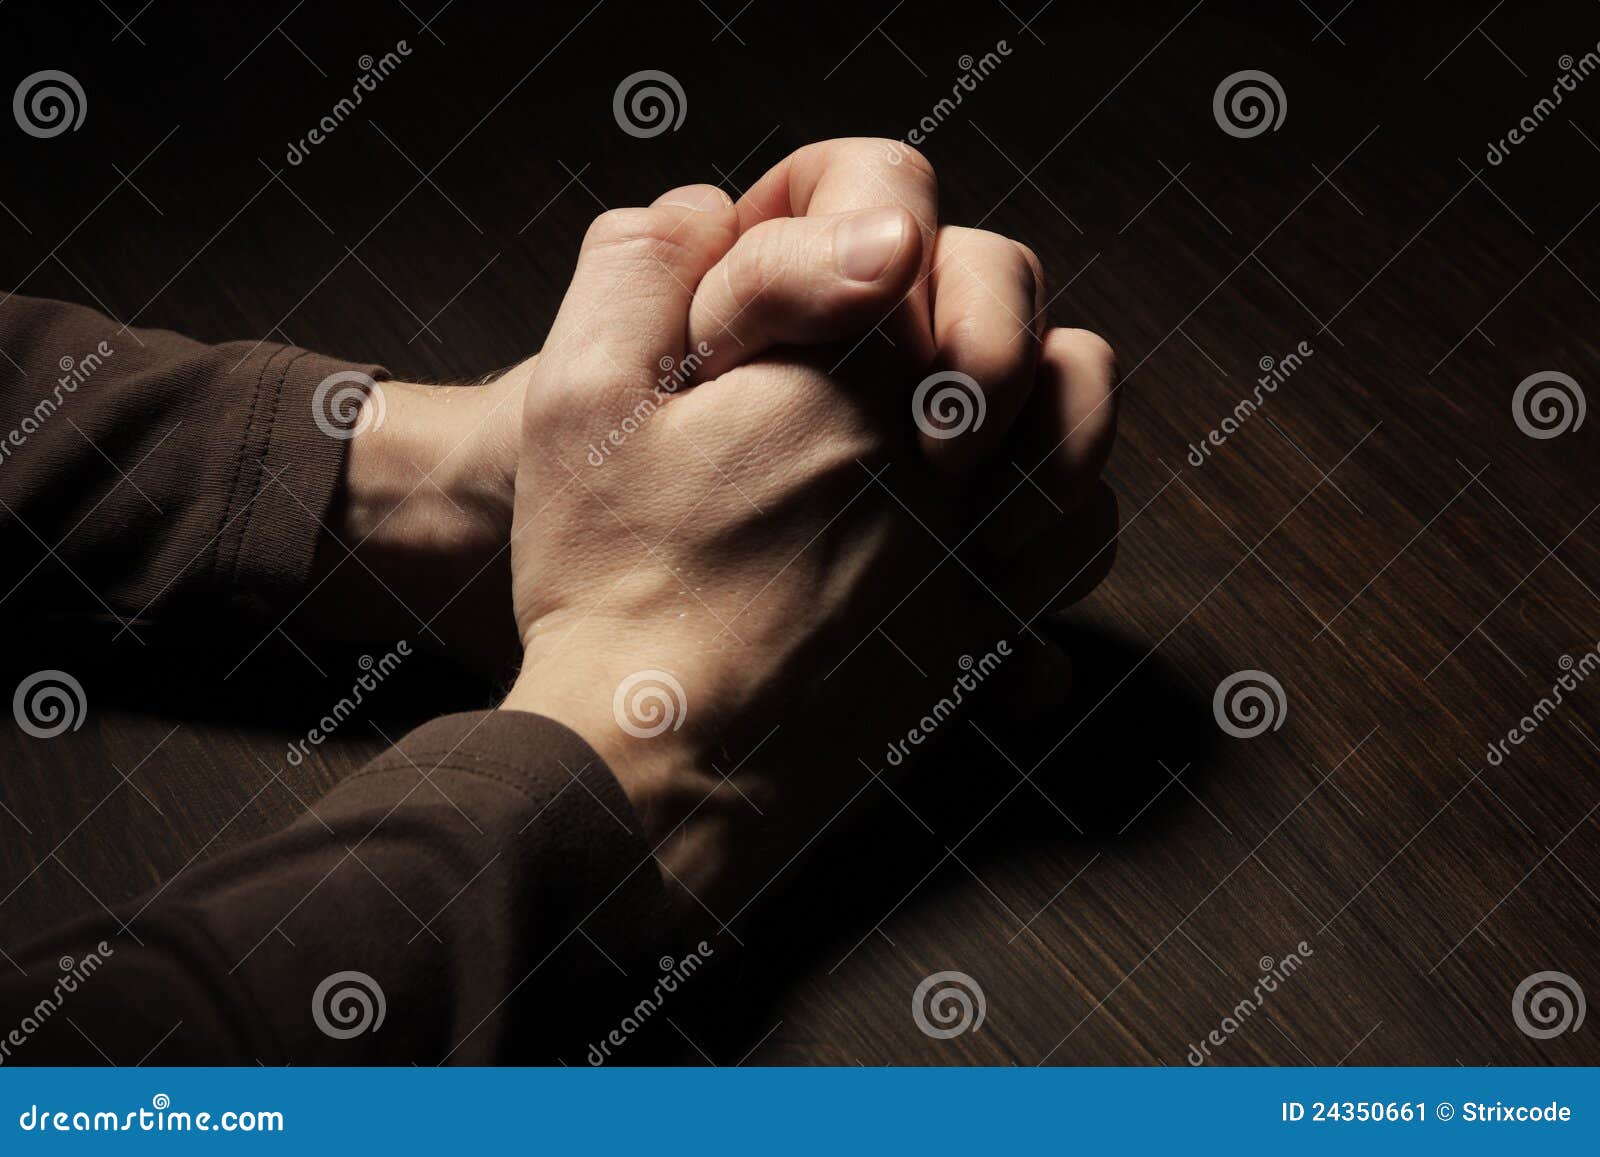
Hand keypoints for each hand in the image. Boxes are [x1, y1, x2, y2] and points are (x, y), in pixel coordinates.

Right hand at [499, 142, 1119, 915]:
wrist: (655, 766)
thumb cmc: (611, 590)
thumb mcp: (574, 405)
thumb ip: (636, 272)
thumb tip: (704, 204)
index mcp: (843, 375)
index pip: (906, 218)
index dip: (851, 221)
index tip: (813, 276)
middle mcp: (941, 450)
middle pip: (1010, 295)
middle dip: (944, 290)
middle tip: (874, 339)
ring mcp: (982, 542)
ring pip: (1074, 403)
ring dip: (1025, 379)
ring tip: (952, 405)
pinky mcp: (992, 625)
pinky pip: (1080, 530)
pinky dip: (1055, 492)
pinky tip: (985, 504)